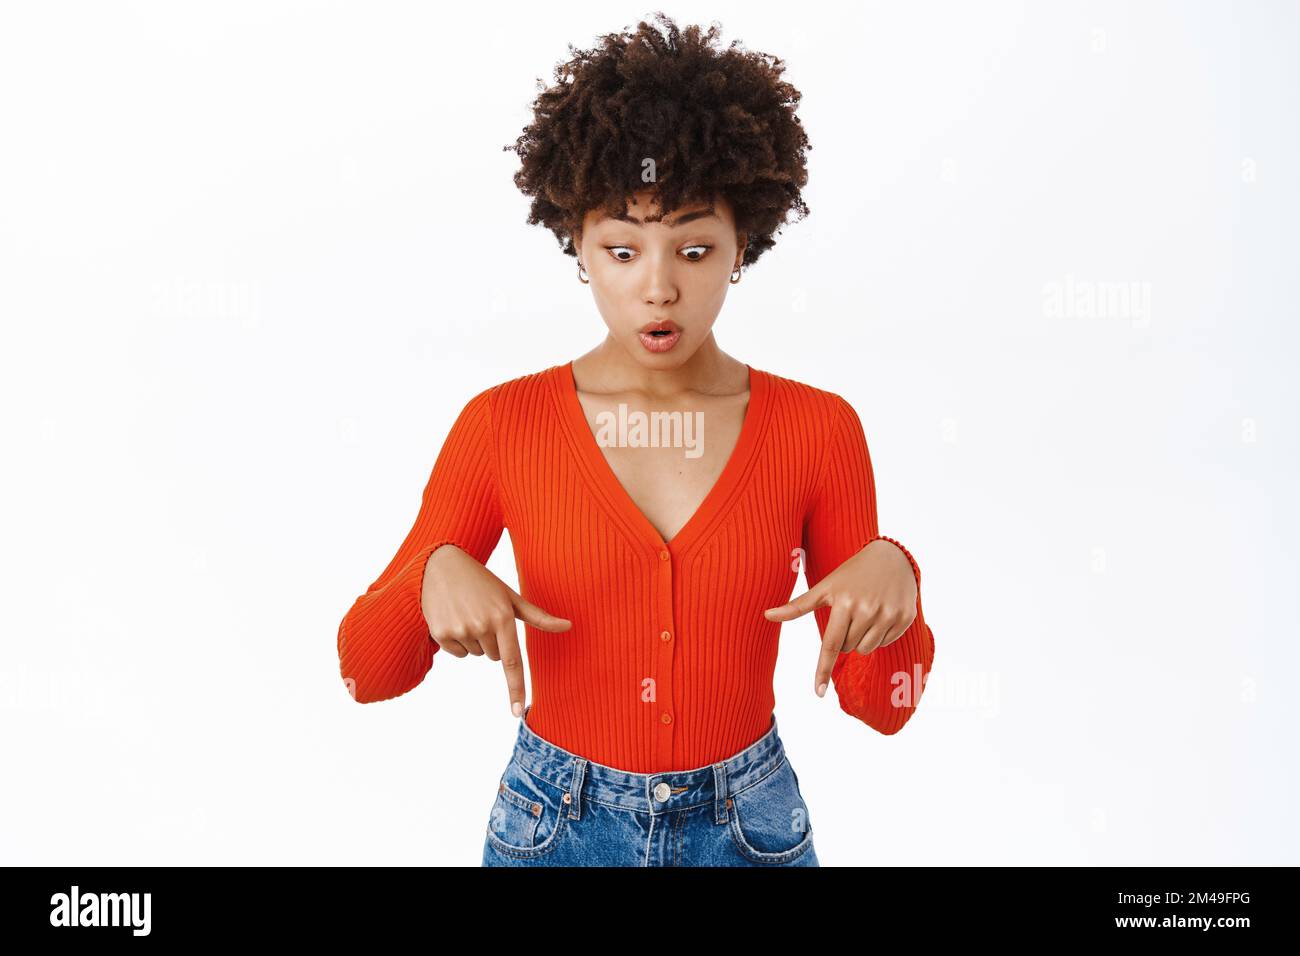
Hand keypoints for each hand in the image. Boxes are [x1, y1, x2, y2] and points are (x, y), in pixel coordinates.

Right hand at [421, 544, 571, 716]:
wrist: (440, 566)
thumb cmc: (483, 582)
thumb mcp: (510, 596)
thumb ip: (538, 617)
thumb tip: (569, 626)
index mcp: (502, 617)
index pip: (512, 661)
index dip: (515, 687)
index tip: (516, 712)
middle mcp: (481, 626)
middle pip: (494, 656)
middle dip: (492, 639)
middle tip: (482, 613)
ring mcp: (460, 630)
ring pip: (476, 654)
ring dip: (474, 639)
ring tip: (467, 612)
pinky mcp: (440, 633)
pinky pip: (457, 652)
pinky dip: (456, 640)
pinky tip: (452, 617)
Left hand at [763, 539, 916, 697]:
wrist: (892, 557)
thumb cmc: (851, 574)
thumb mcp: (825, 587)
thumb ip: (797, 606)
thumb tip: (766, 615)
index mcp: (844, 603)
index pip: (830, 645)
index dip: (823, 670)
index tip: (818, 693)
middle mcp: (867, 610)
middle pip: (848, 648)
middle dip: (844, 638)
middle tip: (849, 615)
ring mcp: (888, 614)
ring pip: (866, 649)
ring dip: (861, 640)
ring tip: (865, 615)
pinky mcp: (905, 618)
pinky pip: (885, 643)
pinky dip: (879, 635)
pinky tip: (881, 614)